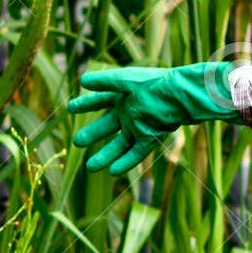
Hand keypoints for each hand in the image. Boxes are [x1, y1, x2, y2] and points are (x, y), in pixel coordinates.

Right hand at [68, 62, 238, 173]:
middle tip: (76, 142)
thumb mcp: (127, 81)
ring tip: (90, 168)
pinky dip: (126, 162)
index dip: (85, 104)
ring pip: (120, 144)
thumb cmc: (156, 84)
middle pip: (107, 125)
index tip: (70, 108)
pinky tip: (113, 171)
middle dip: (92, 134)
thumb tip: (81, 81)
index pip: (100, 100)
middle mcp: (130, 112)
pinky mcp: (152, 137)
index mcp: (124, 95)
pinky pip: (137, 152)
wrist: (182, 95)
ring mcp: (141, 125)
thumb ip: (106, 82)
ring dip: (106, 155)